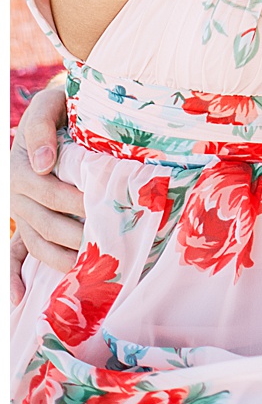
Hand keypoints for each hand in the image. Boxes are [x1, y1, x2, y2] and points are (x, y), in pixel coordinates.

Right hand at [10, 86, 81, 297]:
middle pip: (44, 222)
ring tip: (88, 271)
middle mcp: (18, 195)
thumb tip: (44, 164)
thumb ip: (40, 128)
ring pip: (37, 242)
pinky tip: (20, 298)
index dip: (70, 200)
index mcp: (22, 167)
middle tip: (107, 244)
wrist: (62, 110)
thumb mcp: (48, 105)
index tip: (97, 206)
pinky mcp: (25, 222)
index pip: (46, 191)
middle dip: (76, 234)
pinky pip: (14, 253)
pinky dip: (13, 277)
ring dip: (60, 258)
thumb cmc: (61, 106)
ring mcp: (21, 212)